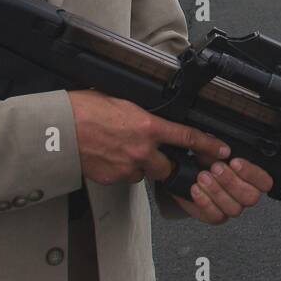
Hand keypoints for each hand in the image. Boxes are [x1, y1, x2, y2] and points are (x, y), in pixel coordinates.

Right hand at [68, 90, 228, 185]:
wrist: (58, 129)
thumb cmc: (83, 109)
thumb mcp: (120, 101)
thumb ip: (140, 114)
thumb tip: (146, 116)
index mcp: (148, 127)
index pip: (187, 137)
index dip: (208, 145)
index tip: (221, 150)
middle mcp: (141, 150)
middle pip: (168, 167)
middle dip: (166, 163)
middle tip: (154, 153)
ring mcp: (126, 167)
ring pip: (143, 173)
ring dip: (139, 165)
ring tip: (119, 149)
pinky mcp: (111, 179)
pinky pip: (123, 177)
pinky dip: (119, 169)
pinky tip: (107, 156)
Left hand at [173, 157, 273, 224]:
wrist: (186, 174)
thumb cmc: (204, 160)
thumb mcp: (212, 148)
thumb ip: (219, 147)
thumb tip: (224, 149)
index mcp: (251, 177)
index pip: (265, 181)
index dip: (252, 173)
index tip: (235, 162)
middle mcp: (245, 194)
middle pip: (251, 197)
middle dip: (231, 182)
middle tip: (216, 168)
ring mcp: (231, 207)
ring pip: (234, 209)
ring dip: (217, 191)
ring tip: (203, 177)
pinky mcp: (216, 216)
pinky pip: (216, 216)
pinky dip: (205, 202)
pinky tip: (197, 189)